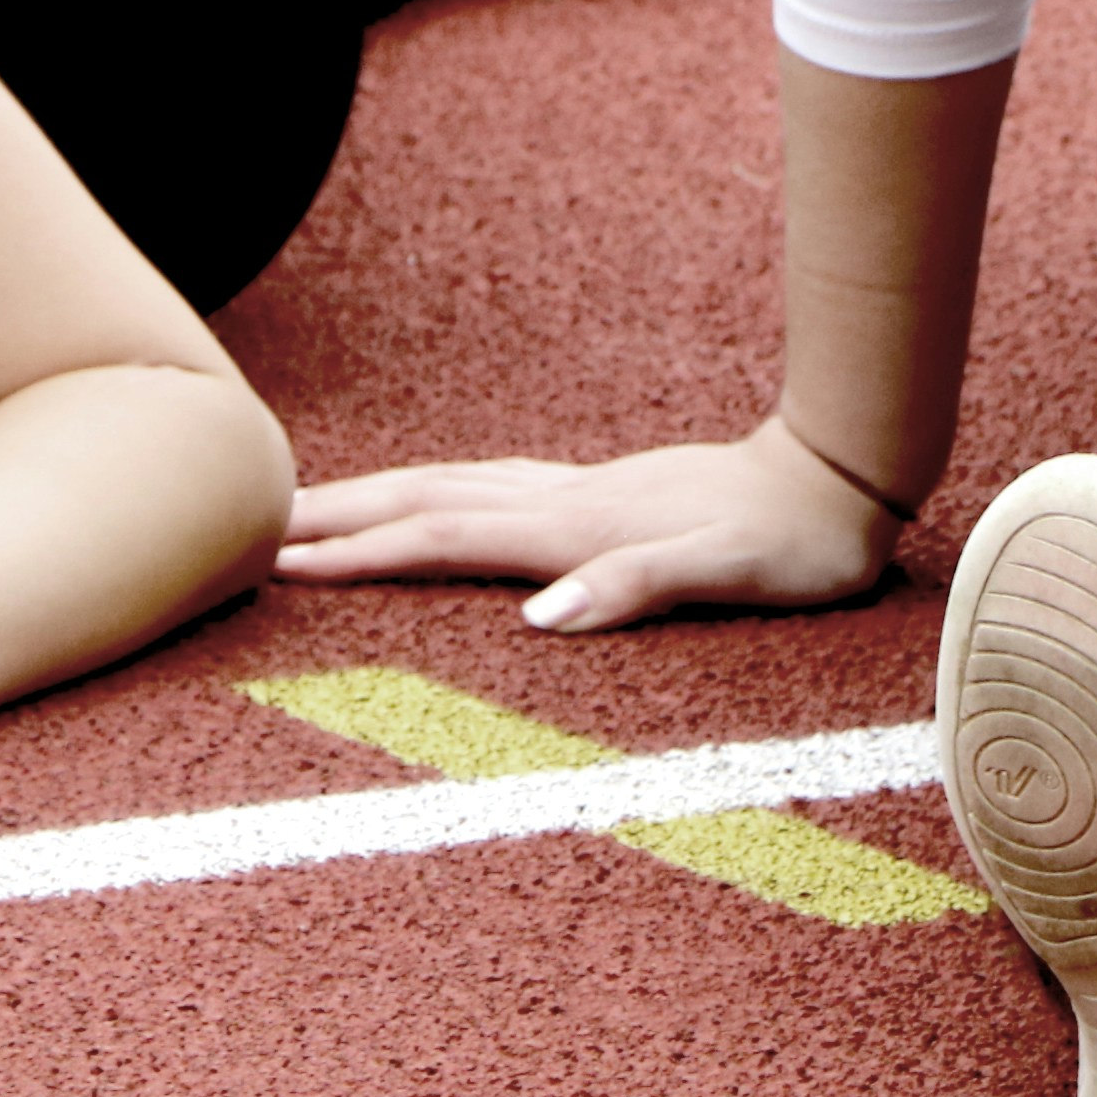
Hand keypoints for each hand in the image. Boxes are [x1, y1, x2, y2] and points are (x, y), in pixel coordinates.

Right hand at [275, 416, 899, 631]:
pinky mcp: (596, 495)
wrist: (841, 478)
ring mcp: (577, 492)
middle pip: (425, 497)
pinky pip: (485, 489)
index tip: (282, 561)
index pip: (445, 536)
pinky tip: (426, 505)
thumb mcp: (728, 576)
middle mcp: (564, 502)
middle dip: (338, 514)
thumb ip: (635, 588)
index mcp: (577, 529)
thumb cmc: (790, 544)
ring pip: (450, 484)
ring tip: (311, 510)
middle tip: (255, 526)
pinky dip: (431, 495)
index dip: (362, 554)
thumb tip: (540, 618)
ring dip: (375, 497)